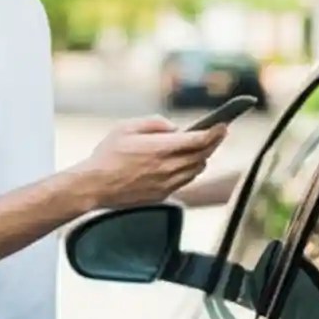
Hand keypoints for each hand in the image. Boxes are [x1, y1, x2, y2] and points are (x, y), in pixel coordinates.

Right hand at [70, 115, 227, 210]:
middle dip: (213, 143)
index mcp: (161, 149)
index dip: (215, 132)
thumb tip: (174, 128)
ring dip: (202, 157)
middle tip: (218, 133)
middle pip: (202, 155)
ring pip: (196, 170)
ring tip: (200, 147)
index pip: (199, 141)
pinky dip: (190, 170)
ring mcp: (167, 184)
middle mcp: (168, 168)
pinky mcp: (163, 195)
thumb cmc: (107, 155)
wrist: (95, 186)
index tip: (224, 125)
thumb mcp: (127, 127)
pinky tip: (184, 163)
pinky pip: (185, 181)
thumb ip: (154, 123)